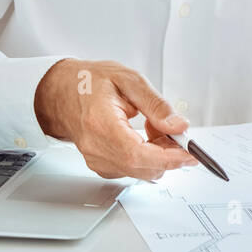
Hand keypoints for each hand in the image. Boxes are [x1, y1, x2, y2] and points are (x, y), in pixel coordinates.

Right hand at [33, 58, 197, 180]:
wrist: (61, 91)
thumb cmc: (90, 82)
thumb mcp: (130, 81)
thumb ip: (156, 105)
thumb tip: (178, 126)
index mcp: (100, 124)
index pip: (137, 154)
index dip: (168, 157)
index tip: (189, 153)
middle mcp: (95, 148)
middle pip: (142, 167)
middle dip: (168, 153)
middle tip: (176, 131)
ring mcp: (96, 160)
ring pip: (140, 170)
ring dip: (158, 153)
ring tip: (154, 126)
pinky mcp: (101, 165)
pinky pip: (132, 169)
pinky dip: (147, 156)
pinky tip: (145, 137)